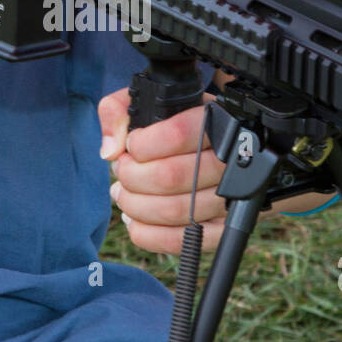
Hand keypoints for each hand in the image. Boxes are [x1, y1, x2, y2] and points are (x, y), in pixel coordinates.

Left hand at [98, 88, 227, 253]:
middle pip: (172, 176)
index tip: (131, 145)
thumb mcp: (150, 101)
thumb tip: (110, 149)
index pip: (178, 134)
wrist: (214, 147)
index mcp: (217, 121)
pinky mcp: (221, 230)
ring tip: (122, 194)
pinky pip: (182, 241)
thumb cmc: (175, 124)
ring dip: (135, 205)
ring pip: (174, 211)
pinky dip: (148, 235)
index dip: (142, 144)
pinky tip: (133, 219)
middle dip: (132, 177)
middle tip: (121, 170)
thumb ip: (118, 109)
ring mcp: (231, 199)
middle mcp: (231, 161)